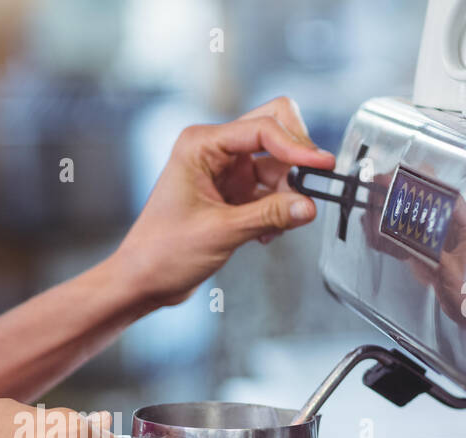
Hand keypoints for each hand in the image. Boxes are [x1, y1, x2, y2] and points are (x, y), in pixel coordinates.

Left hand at [111, 96, 334, 307]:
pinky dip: (276, 209)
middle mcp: (213, 151)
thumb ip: (268, 216)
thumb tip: (308, 206)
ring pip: (277, 164)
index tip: (322, 165)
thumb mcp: (220, 232)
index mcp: (201, 145)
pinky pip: (270, 190)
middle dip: (295, 159)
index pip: (262, 128)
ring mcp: (224, 172)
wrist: (143, 280)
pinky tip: (266, 234)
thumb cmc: (161, 252)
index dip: (297, 146)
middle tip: (310, 185)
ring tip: (277, 225)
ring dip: (287, 193)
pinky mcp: (232, 194)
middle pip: (273, 131)